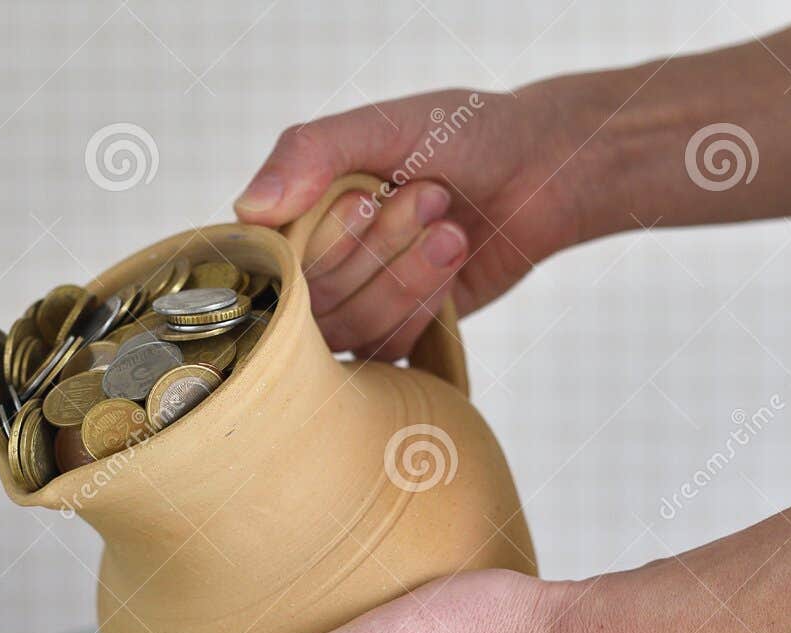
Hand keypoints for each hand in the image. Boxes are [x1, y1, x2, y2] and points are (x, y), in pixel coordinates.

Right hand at [233, 84, 591, 359]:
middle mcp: (314, 257)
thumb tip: (248, 209)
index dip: (326, 239)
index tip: (371, 196)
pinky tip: (454, 263)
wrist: (543, 173)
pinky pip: (387, 348)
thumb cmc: (465, 136)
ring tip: (451, 230)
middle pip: (313, 298)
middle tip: (432, 197)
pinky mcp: (392, 332)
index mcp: (298, 206)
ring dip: (408, 278)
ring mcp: (352, 300)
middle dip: (382, 249)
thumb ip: (312, 152)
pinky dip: (425, 306)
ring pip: (349, 328)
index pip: (275, 257)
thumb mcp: (388, 125)